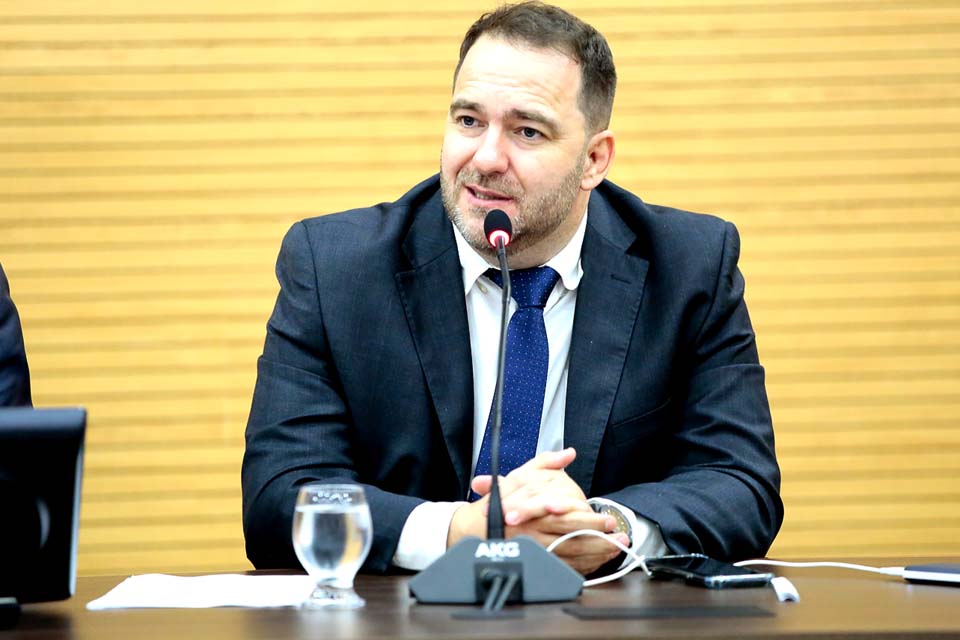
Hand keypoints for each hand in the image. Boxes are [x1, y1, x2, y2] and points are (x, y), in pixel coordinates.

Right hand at [472, 448, 627, 574]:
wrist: (478, 527)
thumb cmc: (502, 501)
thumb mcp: (520, 475)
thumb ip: (545, 462)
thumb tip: (567, 453)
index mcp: (533, 512)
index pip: (564, 517)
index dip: (588, 520)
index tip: (607, 519)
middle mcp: (535, 533)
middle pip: (572, 538)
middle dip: (598, 538)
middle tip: (618, 535)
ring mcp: (537, 550)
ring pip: (571, 556)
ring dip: (597, 553)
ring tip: (617, 547)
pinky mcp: (539, 561)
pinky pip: (564, 567)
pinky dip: (584, 565)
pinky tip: (600, 559)